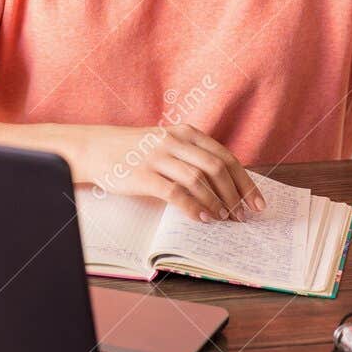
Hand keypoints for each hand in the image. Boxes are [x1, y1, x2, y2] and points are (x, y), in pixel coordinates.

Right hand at [62, 123, 264, 221]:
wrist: (94, 148)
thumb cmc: (134, 150)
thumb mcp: (166, 143)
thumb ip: (192, 157)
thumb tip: (226, 185)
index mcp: (185, 132)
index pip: (225, 157)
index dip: (245, 181)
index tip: (257, 201)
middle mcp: (174, 141)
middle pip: (217, 168)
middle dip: (236, 194)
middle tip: (244, 215)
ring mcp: (158, 156)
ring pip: (199, 180)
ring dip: (217, 203)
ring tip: (225, 219)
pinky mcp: (143, 174)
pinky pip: (175, 192)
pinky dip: (192, 207)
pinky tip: (202, 218)